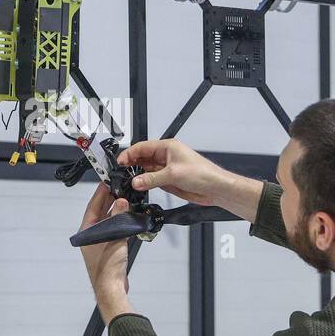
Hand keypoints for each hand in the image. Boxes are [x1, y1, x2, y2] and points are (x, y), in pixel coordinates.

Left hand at [78, 183, 133, 321]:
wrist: (111, 288)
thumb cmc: (107, 267)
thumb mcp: (114, 237)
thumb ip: (118, 218)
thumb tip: (121, 202)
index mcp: (86, 231)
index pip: (93, 206)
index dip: (100, 194)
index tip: (106, 182)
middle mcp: (91, 235)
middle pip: (100, 213)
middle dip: (110, 201)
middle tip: (118, 188)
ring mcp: (100, 242)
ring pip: (109, 221)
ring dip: (117, 212)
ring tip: (126, 200)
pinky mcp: (109, 249)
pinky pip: (115, 231)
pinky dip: (122, 224)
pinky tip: (129, 218)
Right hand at [118, 138, 263, 219]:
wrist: (215, 189)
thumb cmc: (203, 174)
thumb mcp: (173, 175)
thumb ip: (152, 179)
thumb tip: (136, 181)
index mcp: (168, 147)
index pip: (142, 147)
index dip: (129, 154)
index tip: (119, 162)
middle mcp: (166, 156)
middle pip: (142, 158)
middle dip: (130, 164)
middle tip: (120, 172)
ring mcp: (166, 168)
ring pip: (145, 170)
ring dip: (137, 175)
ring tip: (126, 180)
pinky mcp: (168, 180)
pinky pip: (151, 180)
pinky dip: (144, 183)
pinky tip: (138, 186)